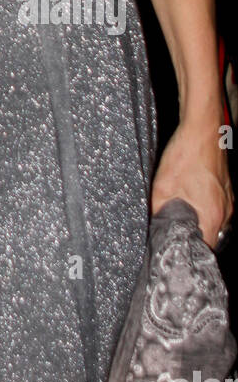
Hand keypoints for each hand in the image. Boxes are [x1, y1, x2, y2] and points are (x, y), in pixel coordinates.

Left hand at [151, 121, 233, 250]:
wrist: (201, 128)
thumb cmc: (186, 154)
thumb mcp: (162, 186)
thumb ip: (158, 212)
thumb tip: (154, 226)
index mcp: (212, 216)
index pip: (204, 250)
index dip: (188, 253)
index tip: (176, 251)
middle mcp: (225, 212)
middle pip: (209, 237)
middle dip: (191, 237)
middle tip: (173, 234)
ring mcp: (227, 200)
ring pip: (212, 221)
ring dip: (197, 222)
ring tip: (179, 215)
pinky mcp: (225, 189)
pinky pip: (215, 207)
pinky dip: (202, 208)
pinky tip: (188, 197)